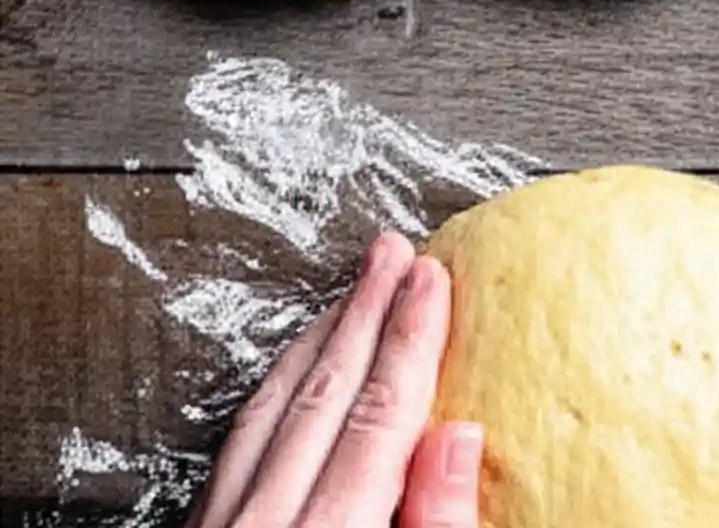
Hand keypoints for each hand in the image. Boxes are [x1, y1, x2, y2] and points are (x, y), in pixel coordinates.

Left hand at [186, 232, 483, 527]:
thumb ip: (437, 523)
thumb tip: (457, 437)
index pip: (379, 414)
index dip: (410, 338)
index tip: (430, 280)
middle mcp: (264, 523)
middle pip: (323, 394)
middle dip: (365, 314)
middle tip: (391, 254)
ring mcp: (224, 526)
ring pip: (270, 408)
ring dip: (319, 339)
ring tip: (352, 292)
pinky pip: (239, 440)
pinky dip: (276, 388)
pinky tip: (297, 367)